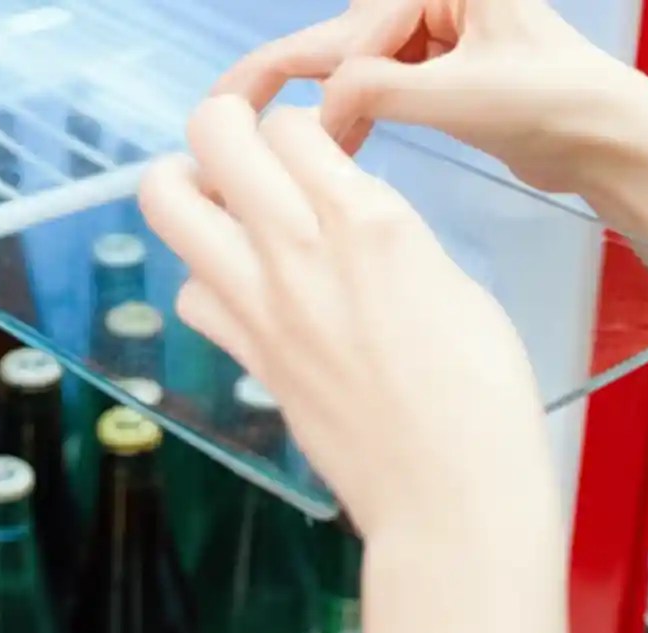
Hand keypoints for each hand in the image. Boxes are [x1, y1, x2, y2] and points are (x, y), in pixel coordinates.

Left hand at [139, 99, 554, 538]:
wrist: (447, 494)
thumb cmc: (480, 396)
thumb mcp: (453, 283)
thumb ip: (386, 234)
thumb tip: (347, 215)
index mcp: (368, 220)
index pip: (290, 123)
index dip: (300, 129)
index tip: (314, 149)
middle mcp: (300, 248)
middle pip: (212, 132)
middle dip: (224, 126)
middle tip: (246, 153)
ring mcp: (260, 304)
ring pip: (166, 201)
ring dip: (190, 193)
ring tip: (230, 214)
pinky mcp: (246, 358)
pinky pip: (190, 291)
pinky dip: (207, 282)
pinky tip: (247, 294)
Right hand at [215, 0, 647, 193]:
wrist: (607, 138)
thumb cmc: (555, 101)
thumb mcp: (461, 95)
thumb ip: (382, 90)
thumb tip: (321, 103)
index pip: (363, 33)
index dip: (333, 87)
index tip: (310, 140)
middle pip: (345, 37)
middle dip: (288, 75)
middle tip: (223, 104)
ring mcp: (436, 33)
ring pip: (356, 67)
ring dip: (328, 107)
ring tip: (278, 146)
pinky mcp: (438, 69)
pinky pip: (379, 87)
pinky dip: (357, 116)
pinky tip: (337, 145)